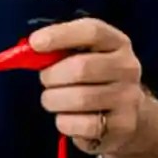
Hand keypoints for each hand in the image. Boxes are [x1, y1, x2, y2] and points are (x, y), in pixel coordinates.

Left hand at [30, 18, 157, 155]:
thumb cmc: (92, 76)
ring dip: (54, 100)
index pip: (92, 31)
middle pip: (81, 68)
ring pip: (79, 98)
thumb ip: (58, 48)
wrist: (127, 112)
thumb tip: (28, 51)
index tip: (35, 43)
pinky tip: (66, 117)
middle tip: (45, 80)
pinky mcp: (123, 126)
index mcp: (116, 42)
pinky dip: (64, 121)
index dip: (60, 35)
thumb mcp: (81, 53)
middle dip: (51, 75)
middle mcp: (128, 68)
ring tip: (53, 99)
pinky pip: (82, 124)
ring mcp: (128, 98)